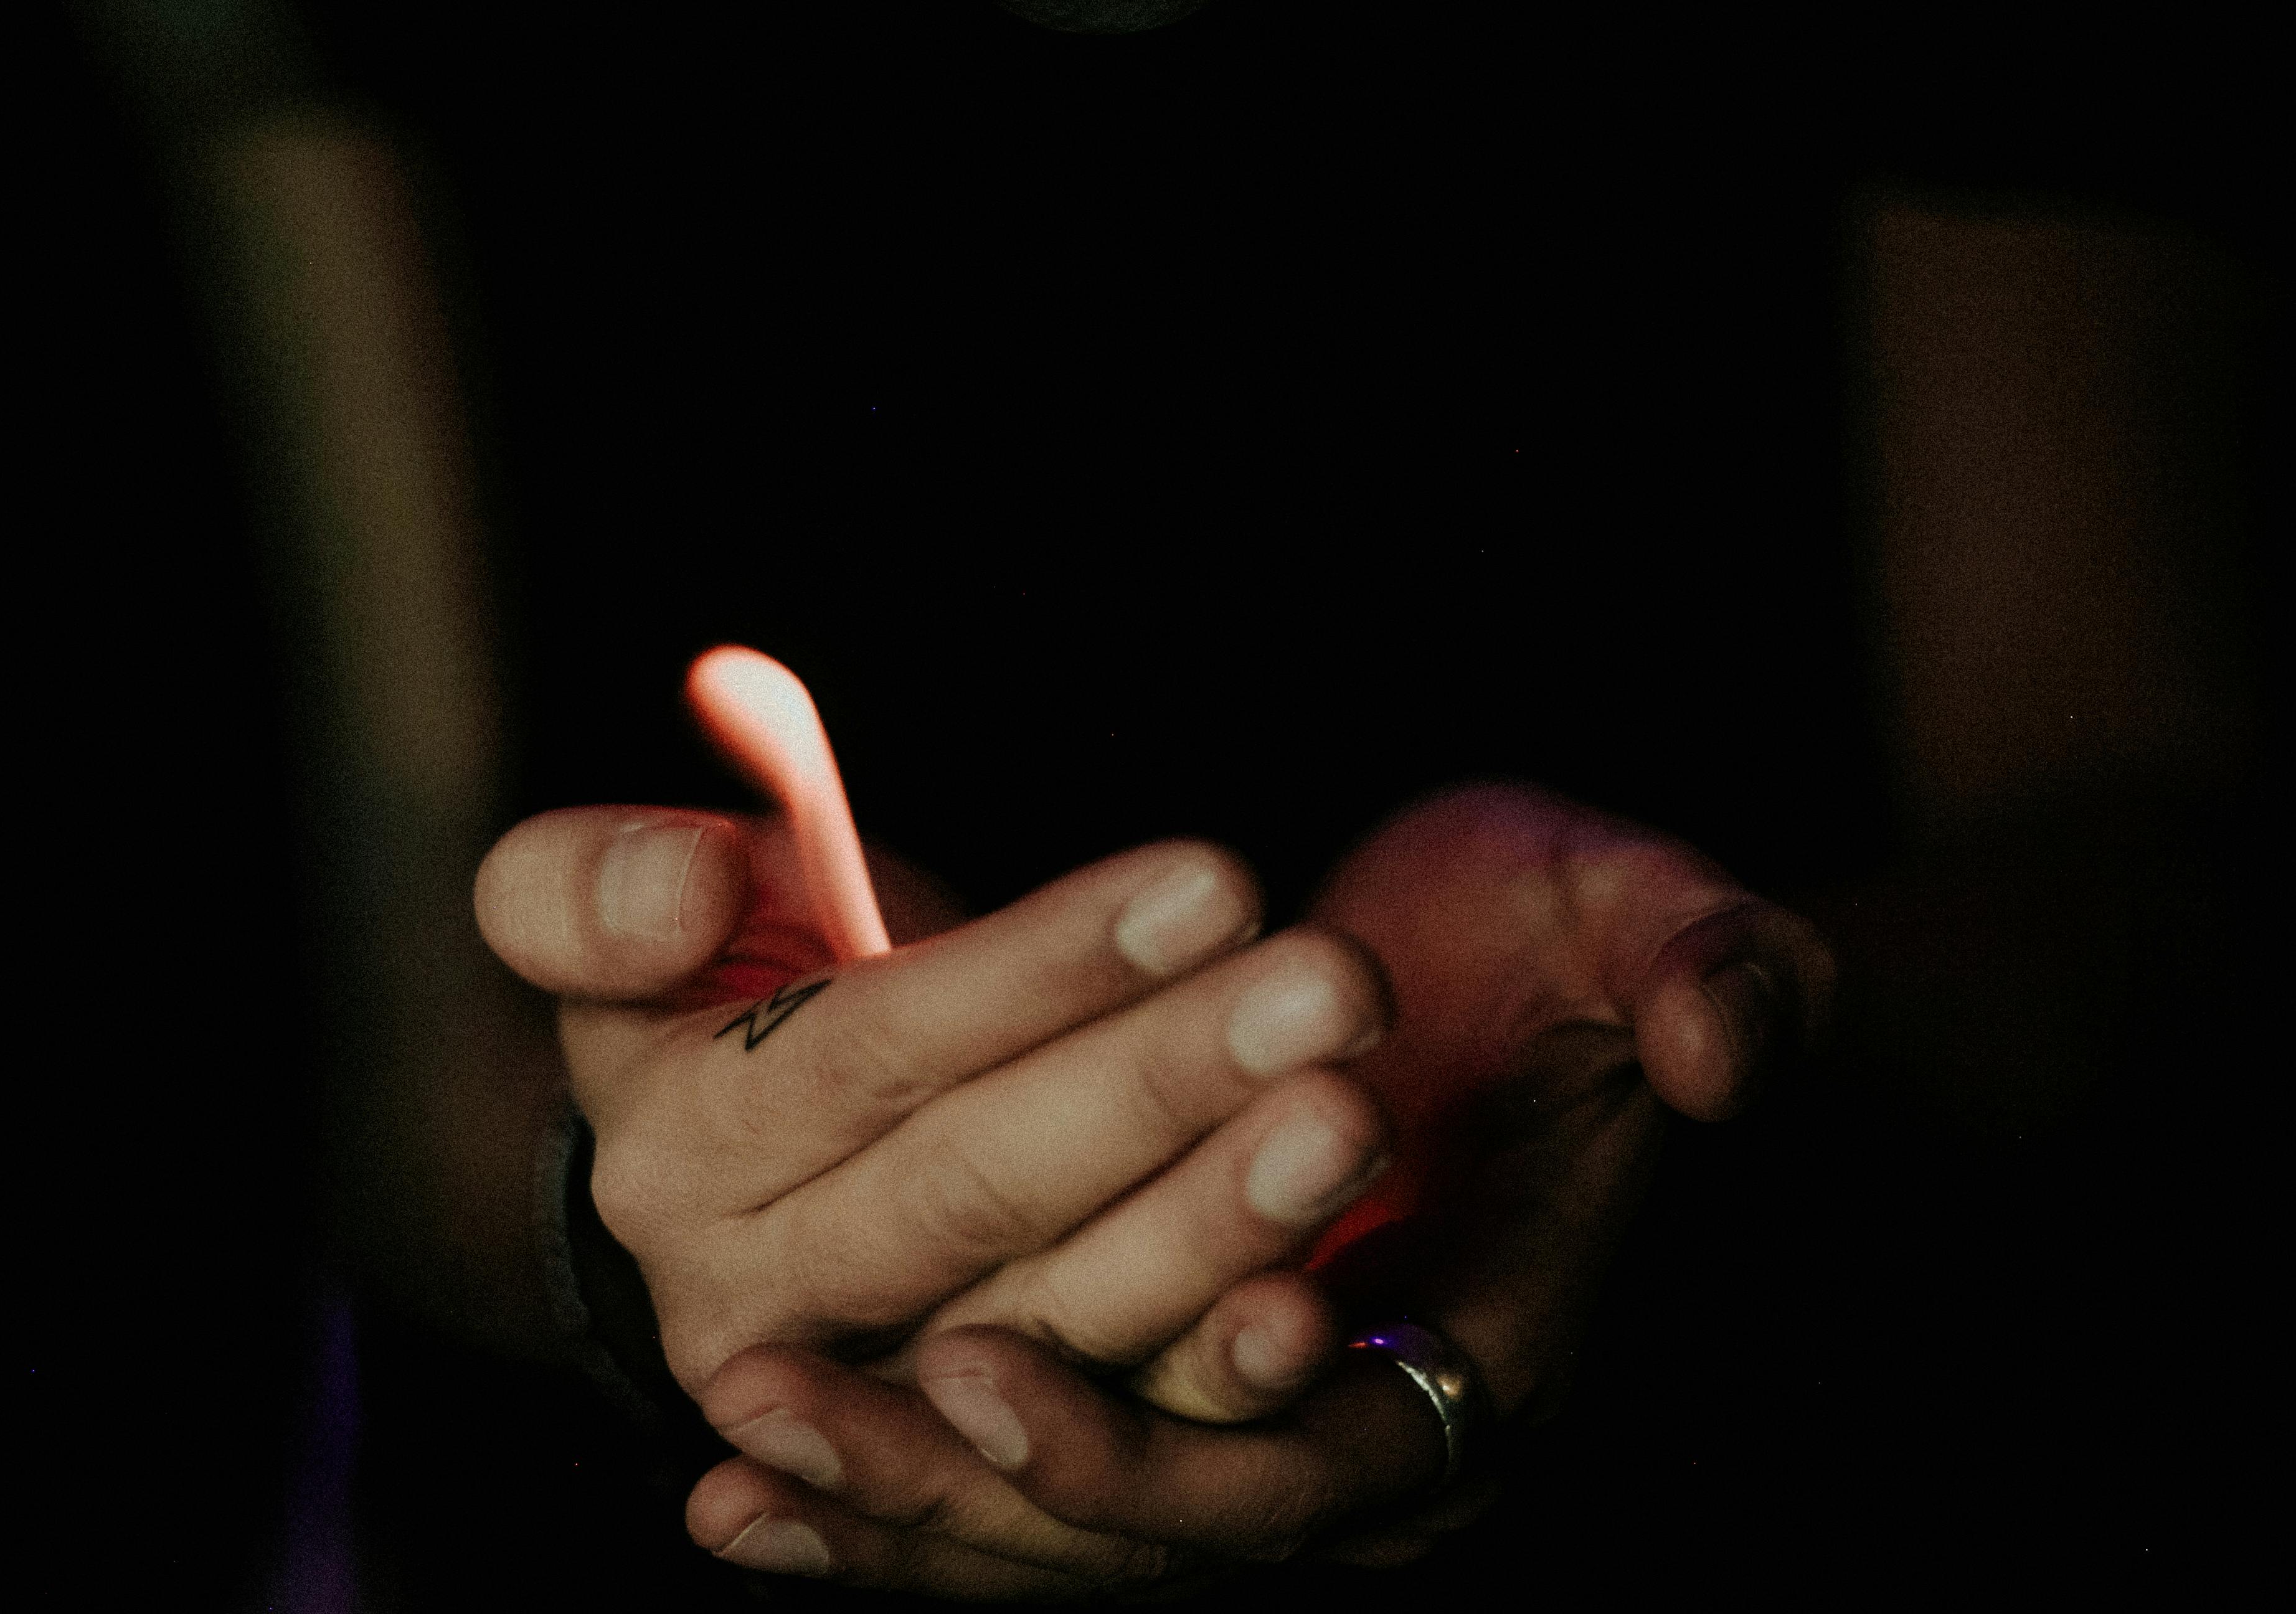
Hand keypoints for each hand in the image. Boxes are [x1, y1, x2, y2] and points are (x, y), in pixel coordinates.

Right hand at [474, 806, 1391, 1413]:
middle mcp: (759, 1308)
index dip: (1040, 969)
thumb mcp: (625, 925)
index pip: (871, 1052)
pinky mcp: (994, 1461)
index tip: (1208, 879)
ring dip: (1215, 1226)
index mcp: (679, 1155)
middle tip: (1332, 985)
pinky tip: (1315, 1314)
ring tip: (1351, 1117)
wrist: (767, 1185)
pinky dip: (1213, 1377)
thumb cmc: (739, 995)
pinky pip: (1112, 1430)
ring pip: (1059, 1318)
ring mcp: (885, 1397)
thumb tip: (680, 890)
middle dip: (1161, 1081)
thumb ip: (590, 890)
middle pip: (977, 1187)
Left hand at [679, 783, 1833, 1591]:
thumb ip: (1710, 971)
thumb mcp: (1641, 914)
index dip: (1159, 1435)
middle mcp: (1363, 1435)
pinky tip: (734, 1491)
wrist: (1504, 972)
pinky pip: (1023, 1494)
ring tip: (731, 1446)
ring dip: (894, 1505)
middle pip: (1157, 1530)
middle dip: (962, 1486)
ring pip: (1065, 1539)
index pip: (1319, 1460)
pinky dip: (894, 1499)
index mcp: (1484, 1354)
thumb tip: (1726, 1045)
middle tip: (773, 1407)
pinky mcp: (1165, 1396)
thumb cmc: (1561, 943)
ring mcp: (1257, 1432)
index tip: (981, 1368)